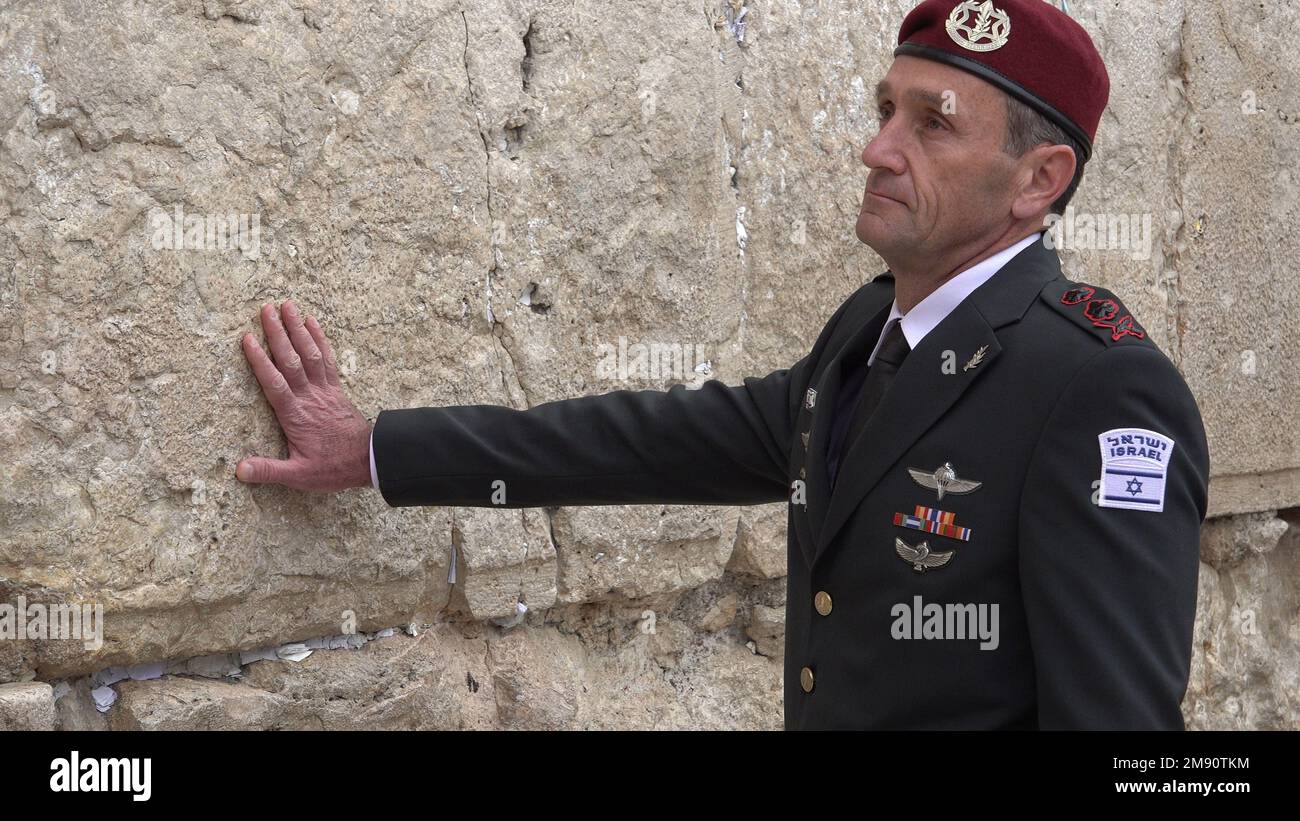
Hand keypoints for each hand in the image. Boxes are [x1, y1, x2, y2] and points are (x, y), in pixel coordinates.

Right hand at [236, 300, 372, 491]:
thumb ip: (269, 471)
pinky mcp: (336, 388)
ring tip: (287, 305)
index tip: (247, 339)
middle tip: (265, 308)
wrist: (370, 460)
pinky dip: (320, 339)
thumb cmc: (333, 468)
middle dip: (278, 333)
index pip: (274, 382)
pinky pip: (327, 359)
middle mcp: (309, 397)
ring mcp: (324, 390)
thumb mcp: (299, 475)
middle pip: (291, 360)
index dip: (260, 360)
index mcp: (295, 415)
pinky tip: (312, 322)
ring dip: (298, 329)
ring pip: (310, 354)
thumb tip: (239, 471)